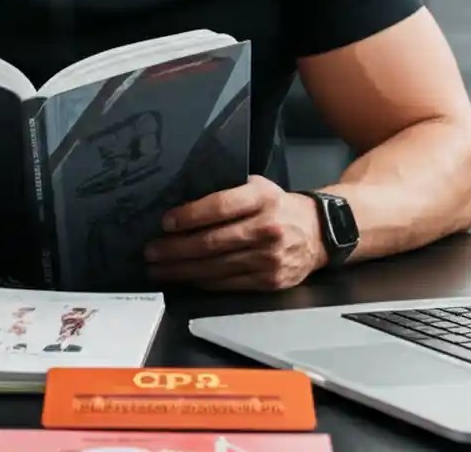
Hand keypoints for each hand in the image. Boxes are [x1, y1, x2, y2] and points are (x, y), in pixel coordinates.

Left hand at [145, 176, 324, 290]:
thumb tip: (180, 203)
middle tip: (150, 251)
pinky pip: (227, 283)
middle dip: (175, 249)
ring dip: (181, 269)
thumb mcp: (258, 187)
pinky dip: (202, 282)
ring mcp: (269, 258)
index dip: (189, 216)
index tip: (165, 222)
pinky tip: (185, 278)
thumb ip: (227, 192)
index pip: (220, 207)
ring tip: (158, 268)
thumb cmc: (278, 207)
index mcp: (262, 198)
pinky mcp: (269, 281)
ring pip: (216, 267)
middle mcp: (267, 228)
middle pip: (212, 242)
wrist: (320, 233)